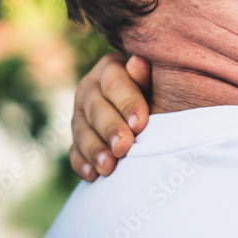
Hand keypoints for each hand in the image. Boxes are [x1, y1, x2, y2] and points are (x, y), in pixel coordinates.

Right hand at [68, 53, 151, 180]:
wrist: (155, 110)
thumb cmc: (163, 94)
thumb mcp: (157, 84)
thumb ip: (148, 77)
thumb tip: (138, 62)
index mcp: (111, 69)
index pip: (115, 83)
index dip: (127, 103)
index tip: (140, 124)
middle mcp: (91, 88)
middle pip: (96, 108)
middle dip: (110, 130)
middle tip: (123, 148)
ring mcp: (81, 113)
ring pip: (82, 130)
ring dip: (94, 150)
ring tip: (108, 167)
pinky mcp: (79, 136)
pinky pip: (74, 150)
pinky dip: (82, 163)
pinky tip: (92, 175)